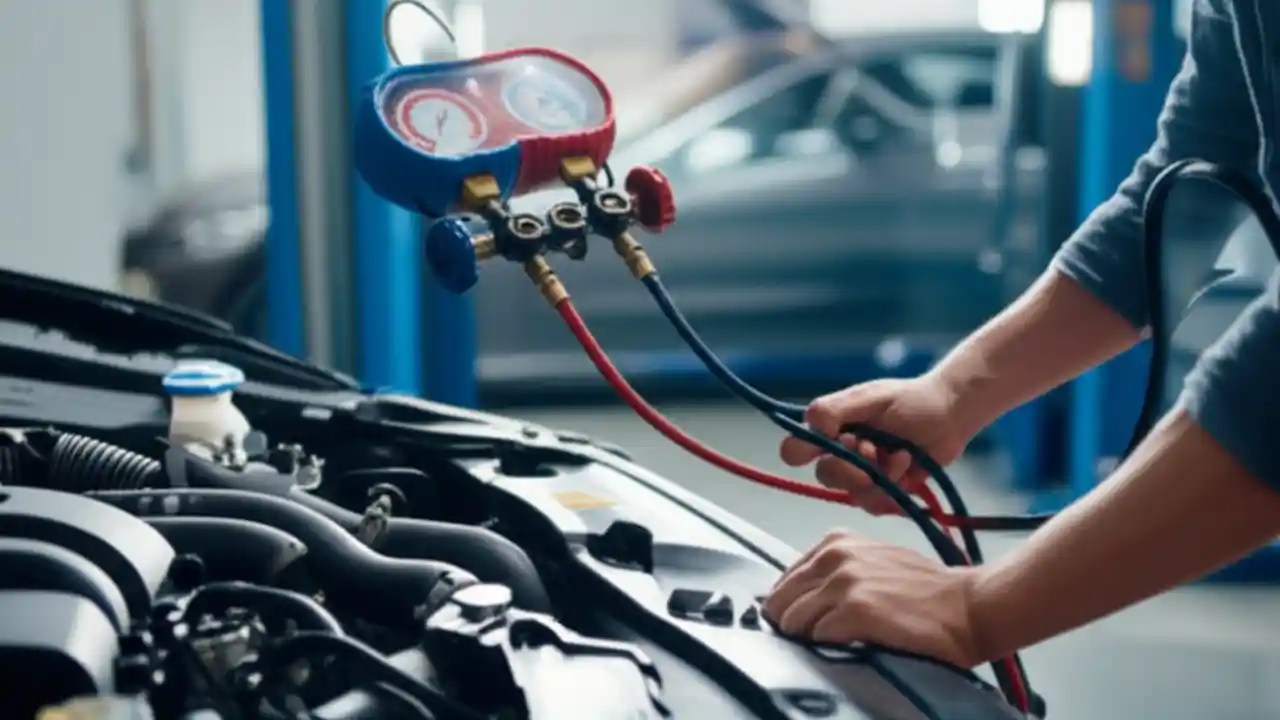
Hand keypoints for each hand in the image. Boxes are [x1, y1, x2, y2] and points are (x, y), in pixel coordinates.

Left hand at [763, 529, 983, 667]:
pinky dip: (830, 649)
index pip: (785, 581)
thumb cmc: (924, 590)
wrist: (967, 606)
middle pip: (780, 602)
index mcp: (835, 541)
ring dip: (810, 640)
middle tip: (817, 639)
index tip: (805, 622)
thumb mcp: (872, 562)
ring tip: (838, 642)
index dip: (791, 607)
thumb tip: (799, 600)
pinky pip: (818, 639)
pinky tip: (853, 646)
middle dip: (793, 625)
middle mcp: (835, 556)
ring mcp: (844, 582)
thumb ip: (835, 572)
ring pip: (794, 623)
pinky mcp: (856, 611)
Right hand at [780, 373, 976, 513]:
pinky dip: (893, 483)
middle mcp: (841, 456)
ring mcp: (863, 477)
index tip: (832, 441)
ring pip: (852, 493)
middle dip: (849, 467)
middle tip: (871, 448)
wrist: (951, 415)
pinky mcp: (885, 492)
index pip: (794, 450)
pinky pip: (876, 503)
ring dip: (877, 474)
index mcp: (829, 431)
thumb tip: (811, 426)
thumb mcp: (871, 397)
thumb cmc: (910, 400)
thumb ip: (837, 409)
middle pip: (824, 476)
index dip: (801, 453)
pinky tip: (906, 463)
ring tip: (899, 453)